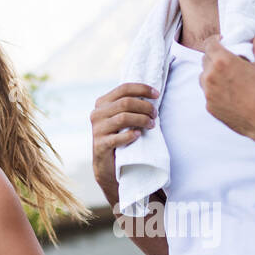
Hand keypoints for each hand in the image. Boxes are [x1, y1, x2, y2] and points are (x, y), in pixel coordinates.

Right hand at [90, 82, 158, 202]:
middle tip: (155, 114)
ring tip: (151, 125)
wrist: (107, 165)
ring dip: (142, 120)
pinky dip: (131, 135)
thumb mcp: (121, 118)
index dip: (142, 89)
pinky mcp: (100, 145)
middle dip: (145, 107)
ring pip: (123, 117)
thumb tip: (151, 95)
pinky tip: (138, 135)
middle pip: (126, 102)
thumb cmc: (119, 137)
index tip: (157, 94)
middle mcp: (97, 114)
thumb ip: (129, 106)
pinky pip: (118, 137)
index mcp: (102, 103)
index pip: (124, 88)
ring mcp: (97, 129)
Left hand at [199, 33, 254, 144]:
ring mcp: (208, 93)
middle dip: (214, 57)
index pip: (209, 44)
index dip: (215, 41)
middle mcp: (210, 76)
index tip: (221, 41)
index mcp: (222, 61)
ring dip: (211, 74)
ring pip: (203, 78)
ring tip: (227, 78)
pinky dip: (215, 91)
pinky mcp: (210, 107)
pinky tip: (229, 94)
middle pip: (205, 60)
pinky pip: (208, 94)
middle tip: (227, 61)